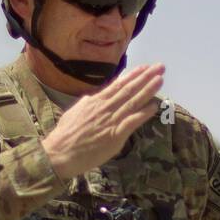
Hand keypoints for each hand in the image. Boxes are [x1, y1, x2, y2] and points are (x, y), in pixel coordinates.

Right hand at [41, 63, 164, 179]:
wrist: (60, 152)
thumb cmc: (65, 135)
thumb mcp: (75, 112)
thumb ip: (87, 103)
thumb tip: (93, 96)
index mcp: (95, 101)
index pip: (118, 85)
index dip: (133, 76)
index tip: (145, 67)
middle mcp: (105, 107)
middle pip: (128, 90)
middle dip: (145, 77)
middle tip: (160, 67)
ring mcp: (110, 121)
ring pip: (132, 102)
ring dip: (148, 90)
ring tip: (160, 79)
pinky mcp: (114, 135)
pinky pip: (132, 122)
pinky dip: (144, 113)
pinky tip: (154, 106)